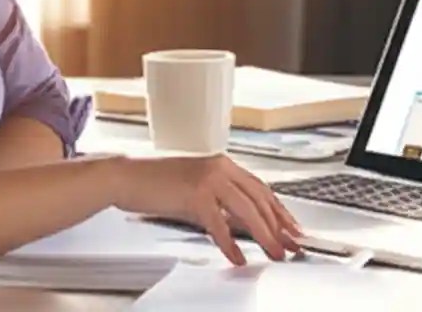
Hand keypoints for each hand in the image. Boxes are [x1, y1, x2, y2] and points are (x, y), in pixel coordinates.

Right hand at [110, 154, 303, 264]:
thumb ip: (222, 202)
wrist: (127, 176)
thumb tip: (246, 224)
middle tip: (293, 245)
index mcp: (223, 164)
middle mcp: (220, 168)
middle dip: (280, 226)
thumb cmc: (157, 183)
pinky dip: (230, 244)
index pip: (261, 189)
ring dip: (265, 235)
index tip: (293, 229)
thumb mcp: (198, 189)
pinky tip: (238, 257)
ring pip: (247, 211)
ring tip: (275, 253)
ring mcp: (208, 179)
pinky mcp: (195, 194)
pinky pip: (220, 224)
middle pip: (260, 200)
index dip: (280, 211)